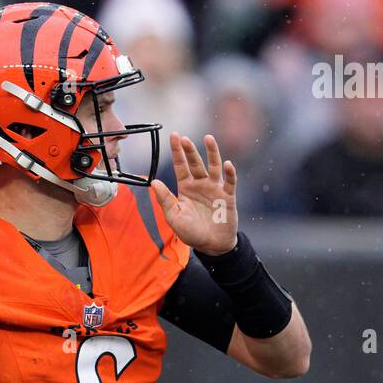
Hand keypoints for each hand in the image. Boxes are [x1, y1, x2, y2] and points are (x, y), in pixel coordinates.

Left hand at [152, 133, 237, 255]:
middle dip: (190, 150)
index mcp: (186, 188)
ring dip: (212, 152)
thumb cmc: (191, 232)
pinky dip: (229, 173)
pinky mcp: (227, 196)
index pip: (181, 166)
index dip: (177, 151)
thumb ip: (165, 200)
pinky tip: (227, 164)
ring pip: (214, 166)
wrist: (211, 246)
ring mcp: (214, 188)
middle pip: (195, 162)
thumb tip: (153, 182)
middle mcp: (200, 184)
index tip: (173, 136)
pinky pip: (229, 181)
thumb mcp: (174, 218)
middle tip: (184, 138)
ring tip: (208, 138)